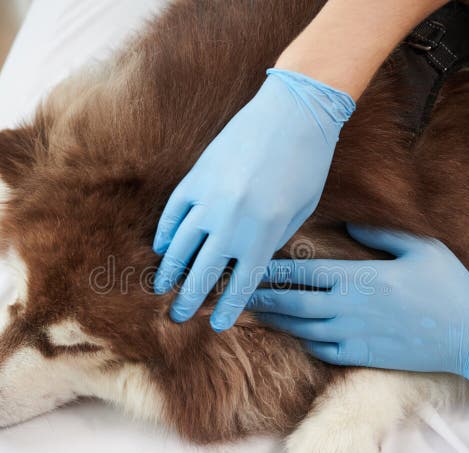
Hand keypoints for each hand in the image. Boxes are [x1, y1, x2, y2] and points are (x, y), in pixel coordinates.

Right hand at [153, 68, 354, 331]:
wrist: (293, 112)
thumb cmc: (306, 164)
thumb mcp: (299, 210)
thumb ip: (273, 239)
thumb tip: (248, 260)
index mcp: (263, 233)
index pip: (240, 283)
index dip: (226, 307)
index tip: (216, 324)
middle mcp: (232, 221)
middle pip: (203, 272)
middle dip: (189, 298)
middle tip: (178, 317)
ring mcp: (209, 198)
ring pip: (180, 245)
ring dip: (170, 270)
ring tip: (162, 288)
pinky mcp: (197, 176)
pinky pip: (174, 213)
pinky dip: (166, 233)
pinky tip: (162, 249)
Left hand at [246, 225, 468, 393]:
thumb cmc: (448, 286)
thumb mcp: (419, 249)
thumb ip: (381, 235)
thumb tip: (350, 226)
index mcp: (359, 279)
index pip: (303, 274)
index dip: (270, 272)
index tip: (246, 267)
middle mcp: (349, 309)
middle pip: (292, 304)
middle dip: (260, 299)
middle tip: (233, 295)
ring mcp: (354, 336)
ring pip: (301, 329)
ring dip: (275, 321)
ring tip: (252, 314)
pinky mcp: (362, 357)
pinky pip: (322, 350)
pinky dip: (302, 341)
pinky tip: (291, 335)